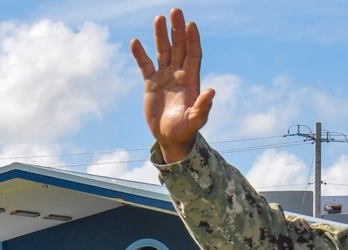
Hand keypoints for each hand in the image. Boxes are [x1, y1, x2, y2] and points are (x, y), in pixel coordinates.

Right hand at [130, 7, 214, 161]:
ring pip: (163, 51)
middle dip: (177, 30)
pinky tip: (135, 42)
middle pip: (179, 47)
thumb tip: (212, 91)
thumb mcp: (195, 121)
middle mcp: (178, 74)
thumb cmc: (185, 131)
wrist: (170, 138)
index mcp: (191, 80)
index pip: (193, 55)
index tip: (191, 24)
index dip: (192, 40)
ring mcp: (164, 77)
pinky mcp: (151, 84)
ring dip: (161, 36)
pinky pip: (145, 65)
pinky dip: (140, 54)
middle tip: (175, 11)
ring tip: (158, 18)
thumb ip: (203, 107)